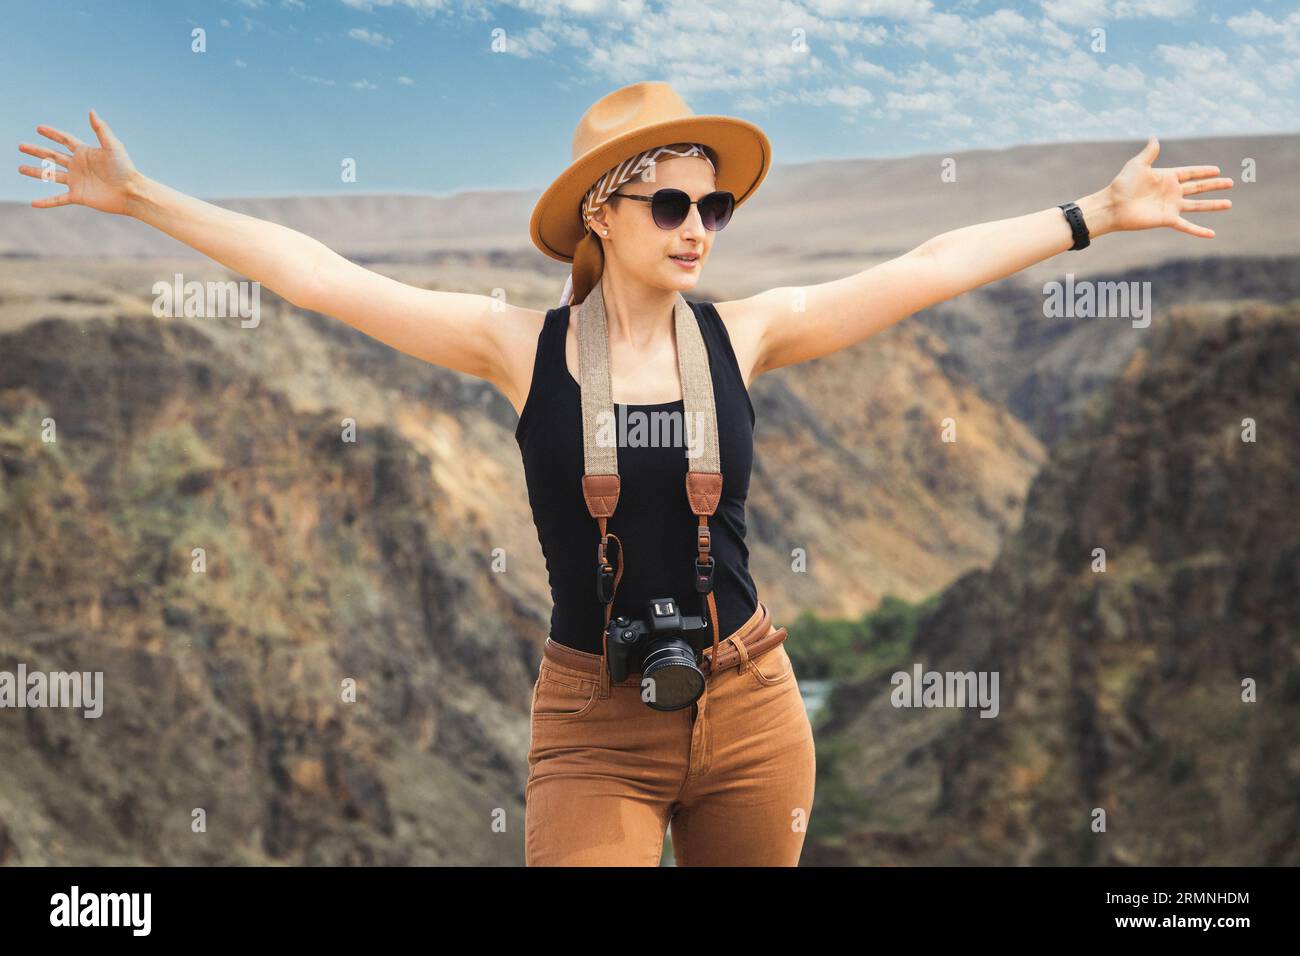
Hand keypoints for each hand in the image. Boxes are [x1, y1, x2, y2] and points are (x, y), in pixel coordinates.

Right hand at [17, 109, 140, 214]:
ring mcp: (77, 181)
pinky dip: (46, 202)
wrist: (131, 192)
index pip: (64, 140)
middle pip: (52, 156)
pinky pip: (58, 199)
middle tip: (21, 146)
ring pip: (51, 175)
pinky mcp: (78, 196)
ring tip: (20, 168)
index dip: (52, 134)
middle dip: (36, 150)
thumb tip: (91, 111)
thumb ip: (100, 129)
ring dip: (35, 172)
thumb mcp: (112, 146)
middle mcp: (78, 166)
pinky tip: (33, 204)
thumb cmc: (125, 168)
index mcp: (85, 153)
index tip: (39, 128)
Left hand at [1102, 136, 1232, 237]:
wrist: (1113, 206)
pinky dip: (1199, 231)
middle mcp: (1171, 192)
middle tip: (1230, 183)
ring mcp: (1170, 206)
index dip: (1204, 171)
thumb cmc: (1122, 184)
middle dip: (1214, 185)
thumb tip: (1154, 137)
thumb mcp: (1138, 164)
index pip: (1191, 173)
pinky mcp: (1167, 219)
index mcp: (1166, 177)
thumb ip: (1150, 152)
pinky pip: (1187, 226)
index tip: (1217, 170)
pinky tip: (1212, 234)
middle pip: (1198, 188)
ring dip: (1213, 205)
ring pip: (1197, 205)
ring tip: (1229, 204)